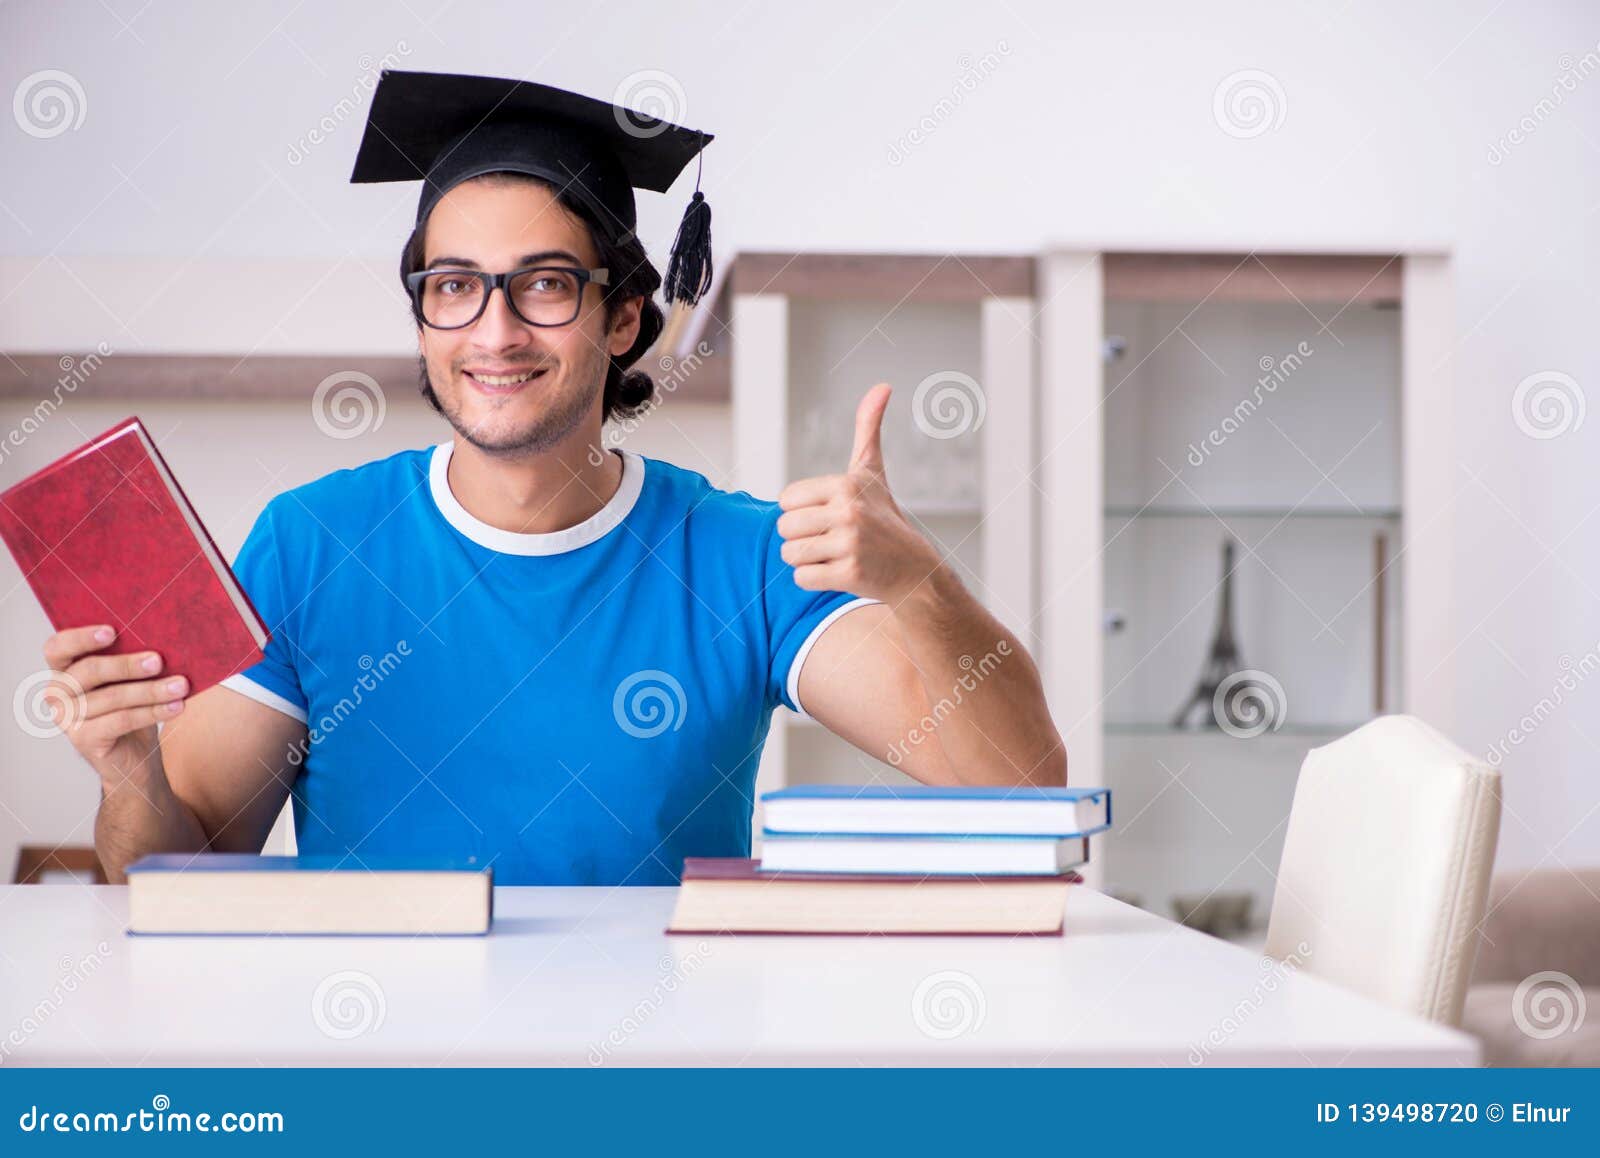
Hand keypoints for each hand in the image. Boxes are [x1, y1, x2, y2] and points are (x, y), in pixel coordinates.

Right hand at [39, 625, 186, 792]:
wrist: (134, 756)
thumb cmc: (132, 706)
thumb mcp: (131, 678)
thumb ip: (133, 658)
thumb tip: (163, 637)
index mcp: (64, 668)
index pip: (58, 647)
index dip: (81, 638)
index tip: (112, 631)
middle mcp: (58, 693)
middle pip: (89, 671)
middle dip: (127, 664)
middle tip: (158, 661)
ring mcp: (67, 719)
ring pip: (111, 697)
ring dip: (151, 690)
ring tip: (181, 685)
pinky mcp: (84, 740)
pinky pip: (121, 721)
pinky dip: (152, 712)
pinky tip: (176, 706)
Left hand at [777, 383, 944, 605]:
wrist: (914, 569)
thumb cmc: (884, 518)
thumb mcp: (872, 471)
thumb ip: (868, 428)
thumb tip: (882, 386)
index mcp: (846, 484)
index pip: (786, 501)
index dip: (800, 512)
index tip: (826, 515)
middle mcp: (848, 511)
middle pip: (784, 529)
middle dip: (801, 538)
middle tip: (830, 539)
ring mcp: (850, 544)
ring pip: (789, 555)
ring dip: (805, 560)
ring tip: (833, 555)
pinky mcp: (850, 574)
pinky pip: (801, 578)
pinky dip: (813, 580)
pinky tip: (838, 573)